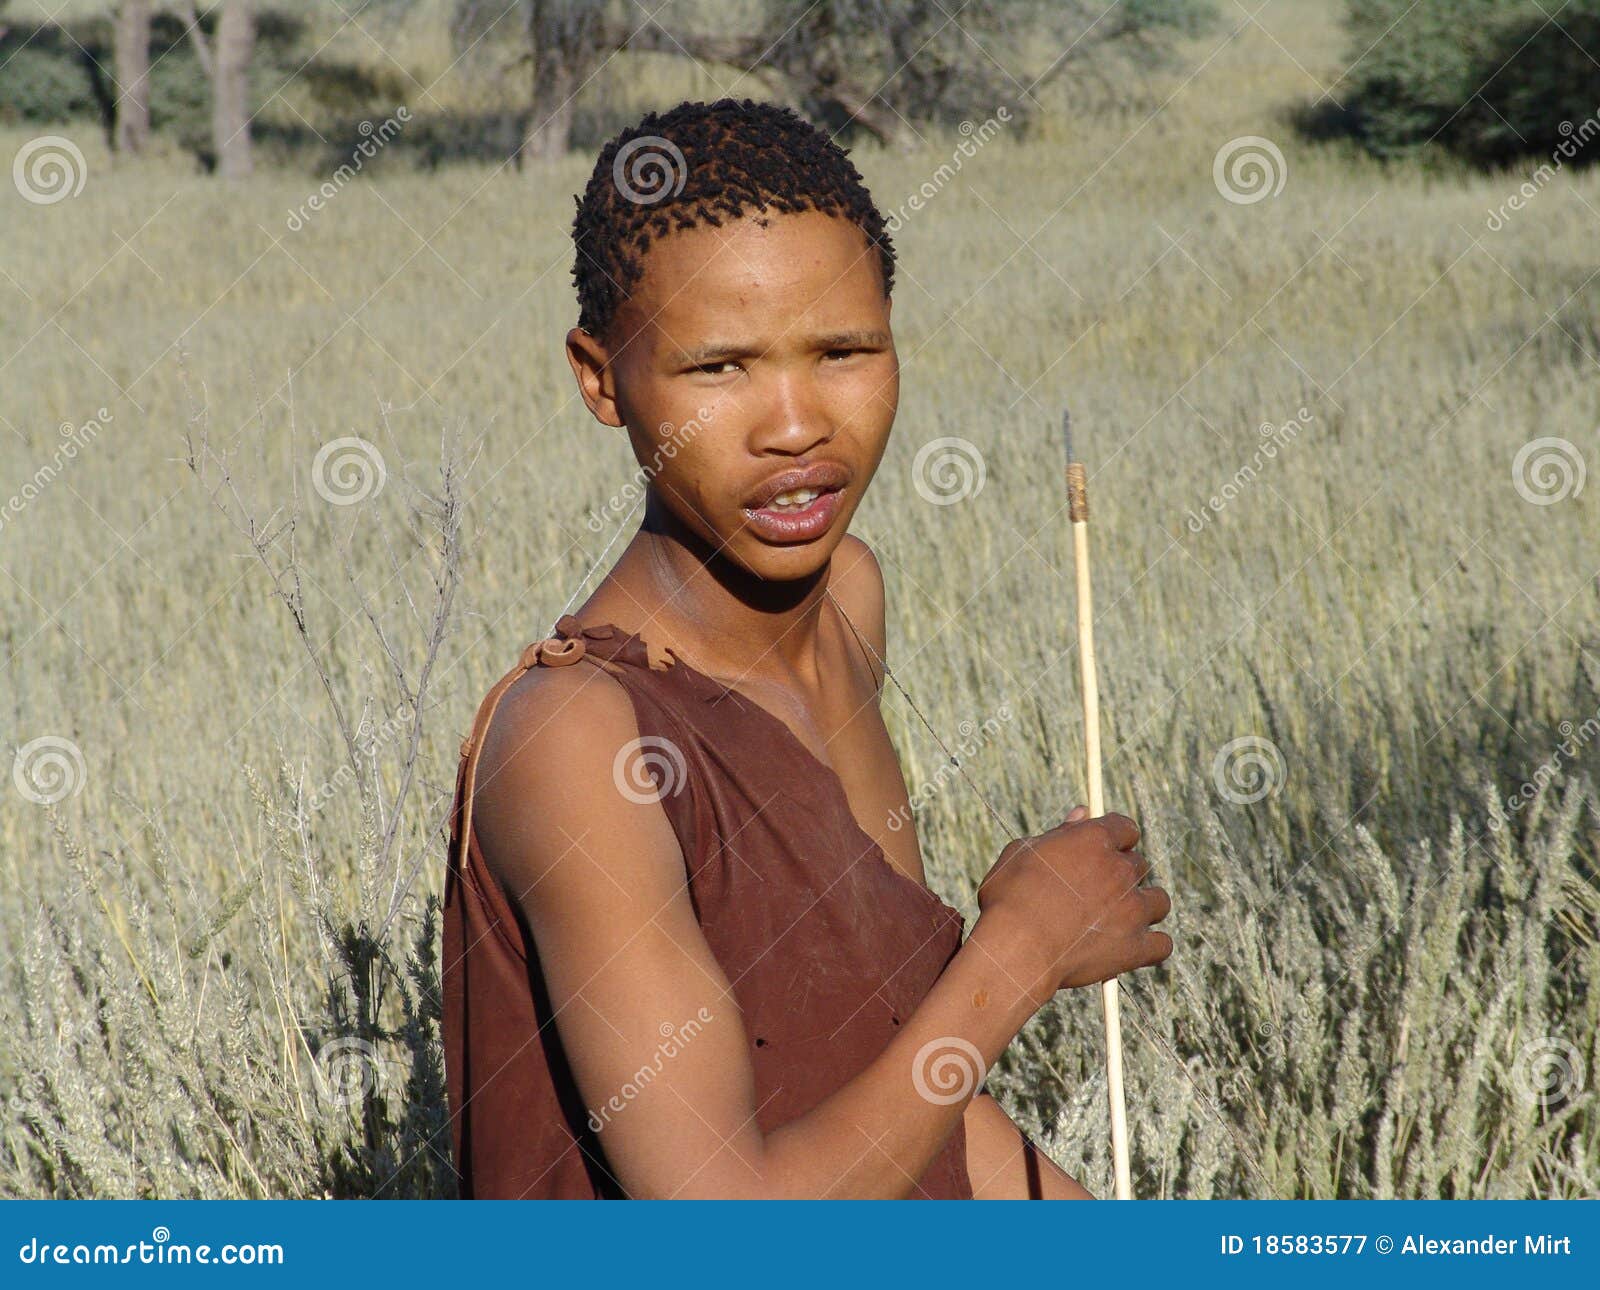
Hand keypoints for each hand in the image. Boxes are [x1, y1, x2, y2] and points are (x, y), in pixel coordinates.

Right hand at [975, 806, 1171, 1004]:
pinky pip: (1162, 944)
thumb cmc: (1009, 899)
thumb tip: (1081, 814)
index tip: (1103, 851)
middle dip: (1122, 876)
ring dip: (1144, 907)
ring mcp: (1133, 909)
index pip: (1125, 828)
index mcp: (1094, 840)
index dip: (1115, 839)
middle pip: (1139, 865)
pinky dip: (1150, 946)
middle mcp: (1120, 870)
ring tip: (1119, 919)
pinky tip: (1130, 947)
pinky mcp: (1136, 947)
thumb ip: (1058, 833)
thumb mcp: (1023, 853)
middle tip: (1097, 892)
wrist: (1016, 949)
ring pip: (1159, 901)